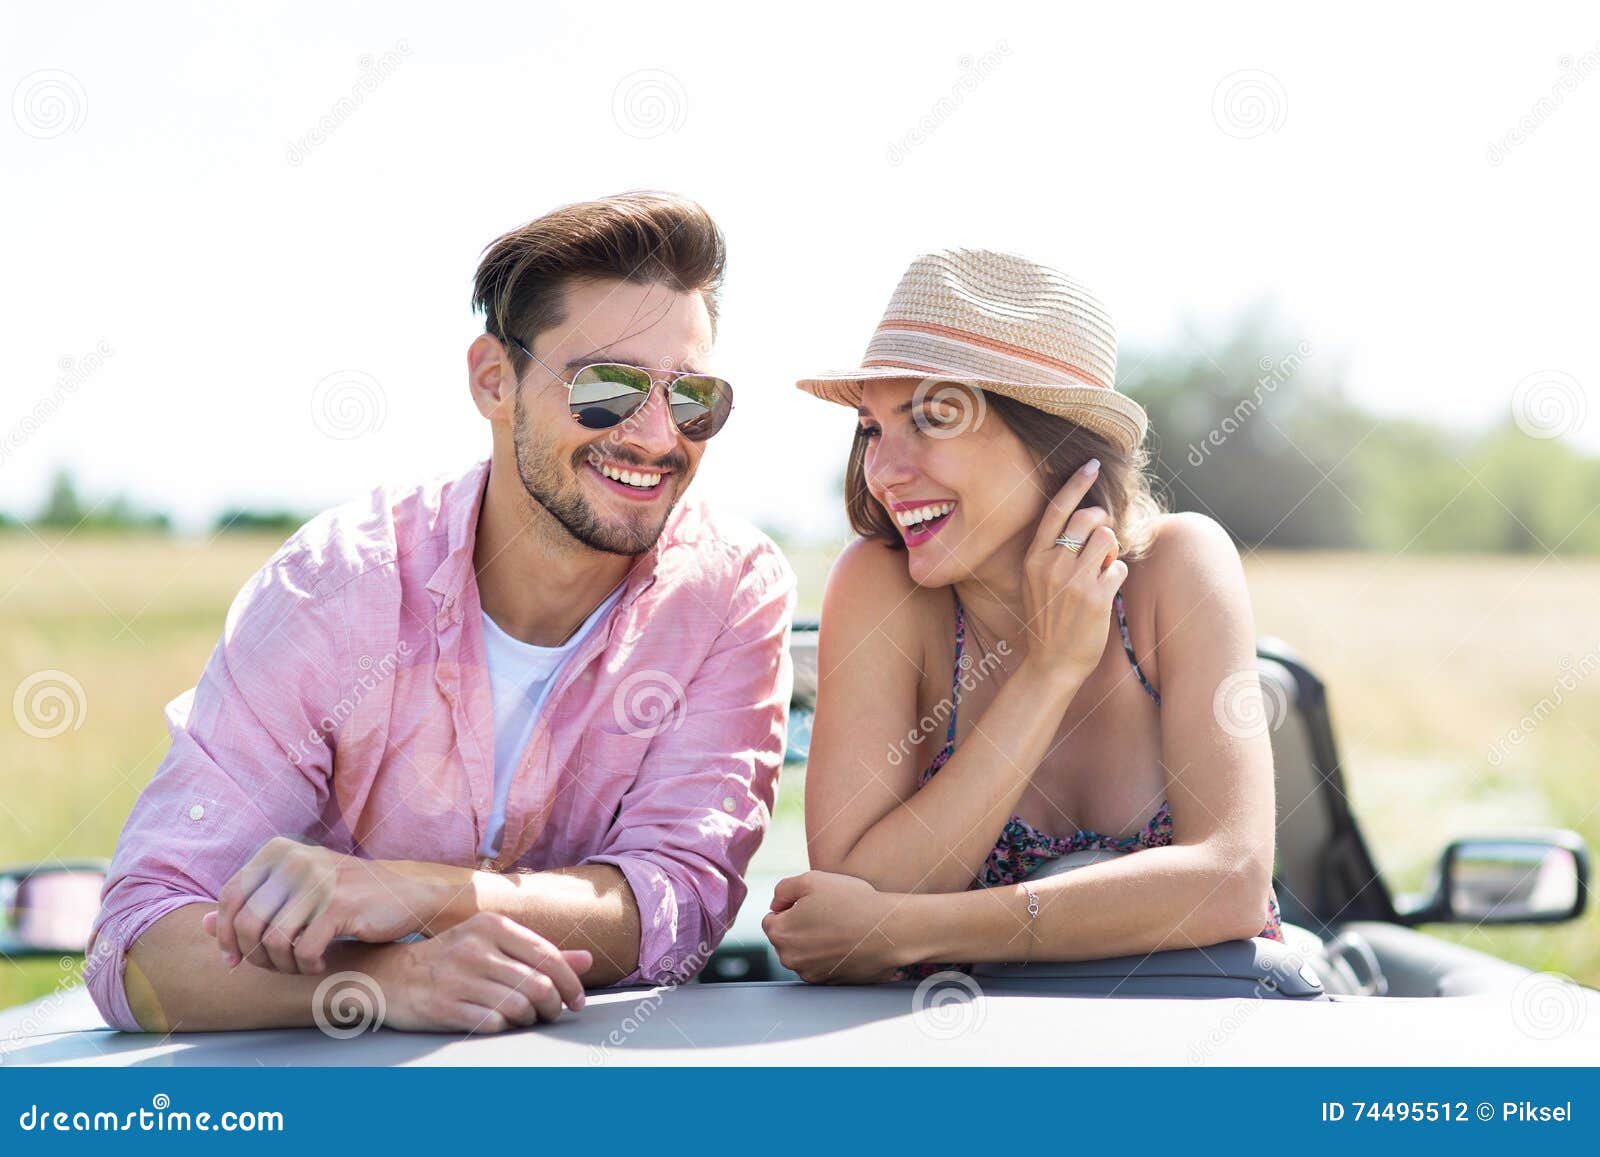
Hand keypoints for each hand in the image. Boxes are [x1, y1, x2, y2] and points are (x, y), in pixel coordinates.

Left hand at [205, 836, 435, 973]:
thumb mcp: (295, 893)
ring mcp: (319, 880)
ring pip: (273, 940)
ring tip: (298, 966)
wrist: (406, 896)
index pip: (230, 896)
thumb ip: (250, 907)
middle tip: (274, 968)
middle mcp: (296, 859)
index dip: (225, 934)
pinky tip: (318, 963)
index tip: (236, 960)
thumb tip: (201, 925)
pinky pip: (302, 950)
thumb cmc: (346, 896)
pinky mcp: (339, 905)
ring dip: (281, 965)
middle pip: (246, 922)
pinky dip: (306, 966)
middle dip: (254, 956)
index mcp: (279, 850)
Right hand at [372, 911, 591, 1032]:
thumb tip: (587, 960)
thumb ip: (539, 952)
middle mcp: (475, 948)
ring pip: (519, 1006)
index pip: (547, 955)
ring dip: (531, 1019)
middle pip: (537, 984)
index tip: (577, 1001)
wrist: (390, 976)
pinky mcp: (445, 1007)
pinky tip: (503, 1023)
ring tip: (527, 1018)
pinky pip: (493, 1023)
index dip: (570, 982)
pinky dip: (506, 1027)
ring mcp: (458, 978)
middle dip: (554, 1005)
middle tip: (553, 1013)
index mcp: (491, 925)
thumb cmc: (451, 959)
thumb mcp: (492, 943)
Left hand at [762, 871, 903, 983]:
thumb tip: (776, 905)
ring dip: (814, 942)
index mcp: (780, 934)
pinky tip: (846, 942)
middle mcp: (790, 959)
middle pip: (786, 938)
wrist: (888, 931)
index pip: (771, 919)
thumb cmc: (852, 903)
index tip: (812, 904)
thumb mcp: (811, 880)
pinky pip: (821, 965)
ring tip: (840, 927)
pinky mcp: (829, 983)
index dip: (791, 907)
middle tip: (828, 914)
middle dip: (800, 926)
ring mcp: (810, 974)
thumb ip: (783, 890)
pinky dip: (829, 956)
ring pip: (803, 952)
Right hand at [1020, 458, 1124, 685]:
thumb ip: (1052, 552)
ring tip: (1100, 571)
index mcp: (1033, 558)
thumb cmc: (1047, 620)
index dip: (1076, 484)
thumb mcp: (1036, 582)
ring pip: (1107, 539)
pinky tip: (1105, 592)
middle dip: (1101, 523)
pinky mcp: (1096, 597)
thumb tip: (1086, 522)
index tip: (1091, 464)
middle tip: (1099, 542)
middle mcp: (1051, 565)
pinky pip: (1118, 568)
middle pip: (1089, 518)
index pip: (1056, 510)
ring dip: (1110, 552)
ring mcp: (1074, 581)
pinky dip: (1116, 576)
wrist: (1051, 663)